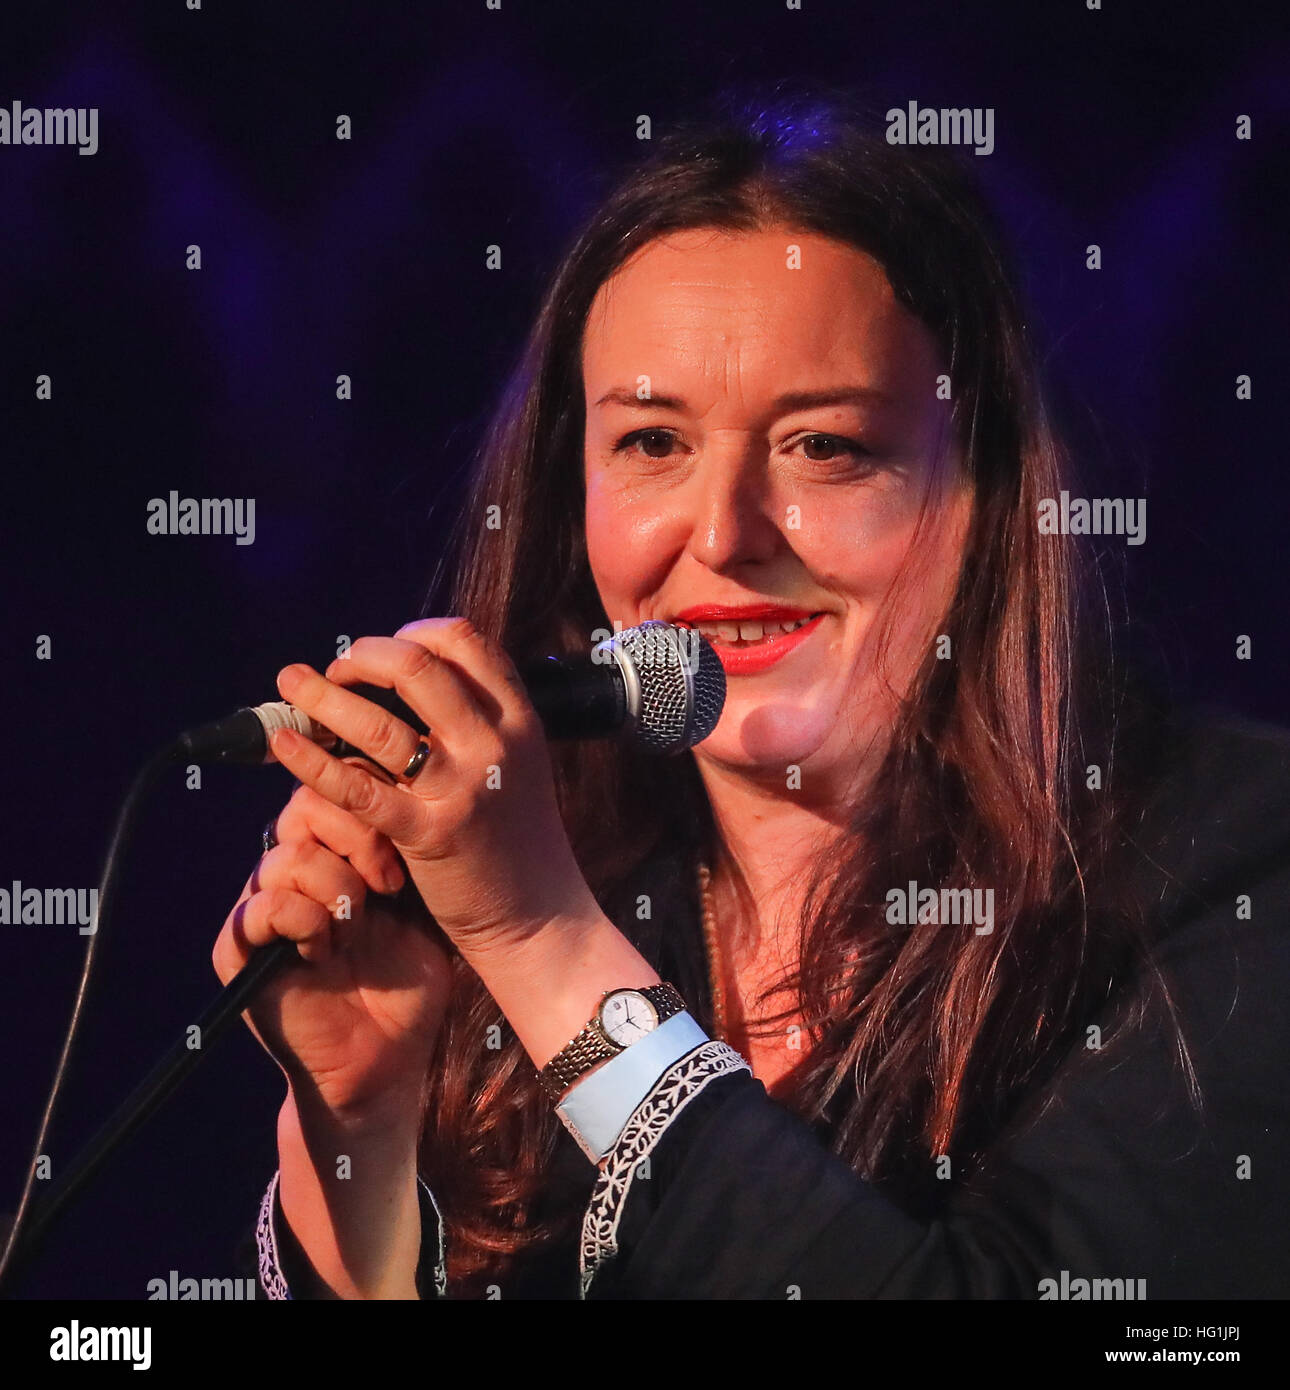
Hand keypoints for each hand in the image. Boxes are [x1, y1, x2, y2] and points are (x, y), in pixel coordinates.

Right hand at [212, 775, 452, 1119]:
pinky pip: (264, 908)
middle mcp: (293, 867)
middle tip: (390, 883)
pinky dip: (306, 923)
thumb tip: (424, 784)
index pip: (334, 782)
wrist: (388, 1054)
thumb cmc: (410, 975)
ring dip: (338, 890)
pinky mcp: (240, 949)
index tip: (414, 838)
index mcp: (334, 848)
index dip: (374, 800)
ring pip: (291, 857)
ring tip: (359, 927)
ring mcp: (263, 905)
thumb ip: (411, 845)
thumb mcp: (423, 900)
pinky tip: (328, 950)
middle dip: (358, 836)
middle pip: (305, 804)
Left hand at [265, 617, 604, 961]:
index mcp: (518, 719)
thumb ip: (478, 722)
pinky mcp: (427, 832)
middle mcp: (493, 743)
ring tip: (291, 687)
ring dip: (323, 696)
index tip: (382, 651)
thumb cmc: (520, 839)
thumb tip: (414, 680)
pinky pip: (357, 787)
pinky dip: (311, 760)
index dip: (412, 632)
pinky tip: (283, 745)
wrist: (539, 915)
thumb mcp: (518, 764)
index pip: (464, 641)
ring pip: (378, 724)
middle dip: (362, 656)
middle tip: (336, 668)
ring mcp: (460, 787)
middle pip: (416, 665)